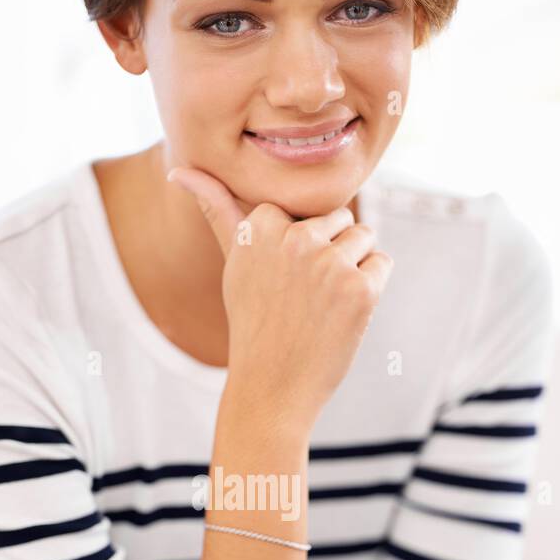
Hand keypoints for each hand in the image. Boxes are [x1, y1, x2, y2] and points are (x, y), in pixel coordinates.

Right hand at [168, 166, 392, 431]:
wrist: (272, 388)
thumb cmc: (254, 324)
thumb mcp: (233, 263)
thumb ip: (216, 209)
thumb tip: (176, 171)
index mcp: (261, 227)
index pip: (306, 212)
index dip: (301, 248)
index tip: (283, 283)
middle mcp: (294, 239)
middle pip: (340, 218)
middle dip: (331, 254)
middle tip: (305, 299)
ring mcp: (329, 263)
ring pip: (364, 237)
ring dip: (354, 268)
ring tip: (324, 305)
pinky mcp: (360, 288)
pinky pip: (383, 263)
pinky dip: (371, 289)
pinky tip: (344, 314)